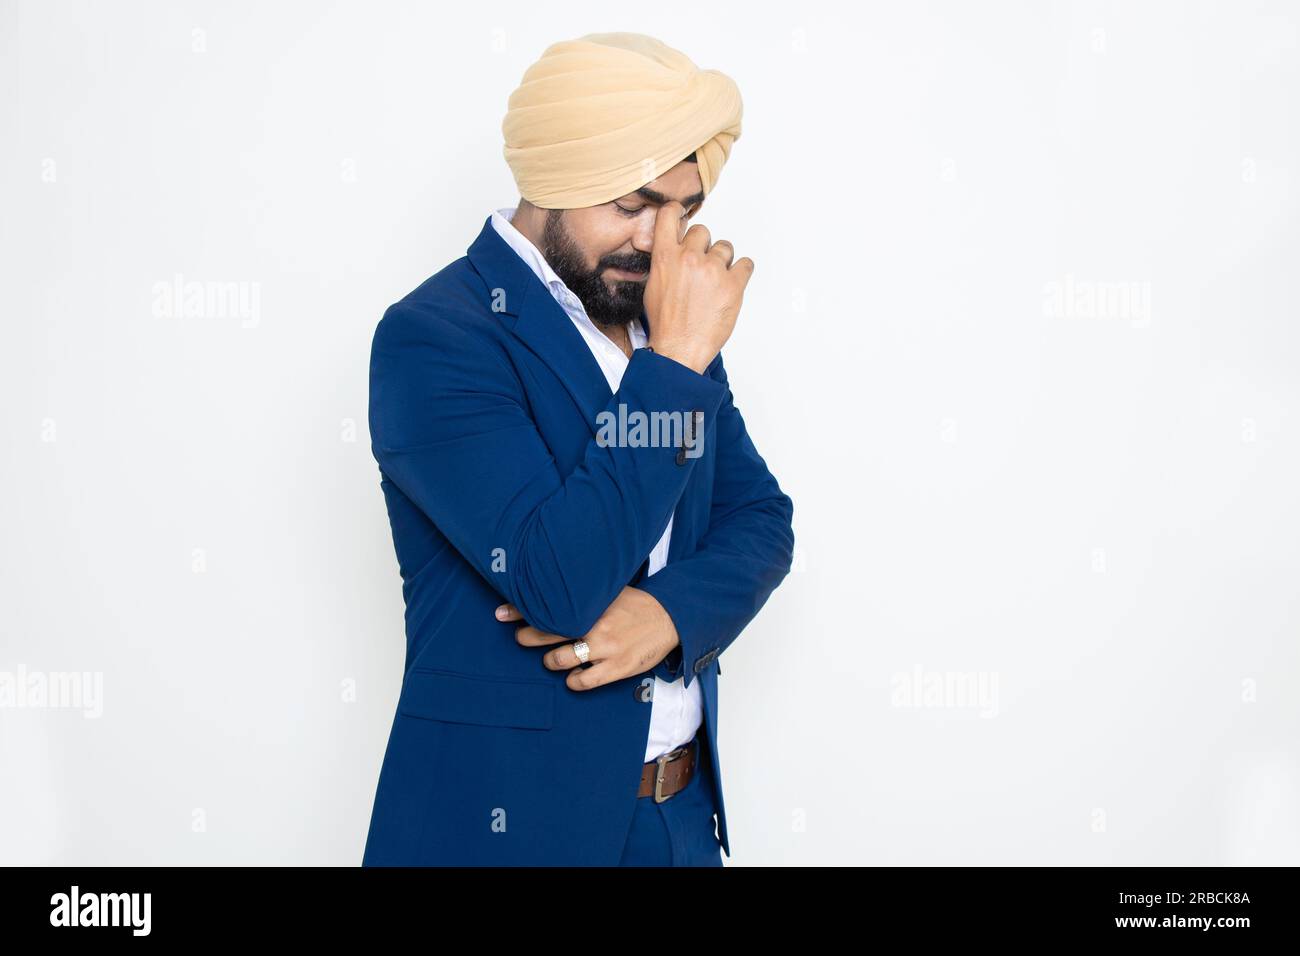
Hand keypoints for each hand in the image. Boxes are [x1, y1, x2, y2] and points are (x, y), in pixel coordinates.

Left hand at [496, 587, 679, 690]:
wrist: (669, 618)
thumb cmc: (634, 604)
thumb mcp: (609, 590)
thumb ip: (583, 592)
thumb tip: (553, 588)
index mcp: (591, 604)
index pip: (549, 605)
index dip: (520, 610)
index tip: (501, 613)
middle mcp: (595, 624)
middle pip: (546, 633)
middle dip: (526, 638)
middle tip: (522, 638)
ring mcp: (605, 648)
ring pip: (560, 660)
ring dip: (550, 661)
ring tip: (552, 659)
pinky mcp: (616, 668)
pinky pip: (583, 681)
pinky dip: (573, 681)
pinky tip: (573, 676)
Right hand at [642, 200, 753, 373]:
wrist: (679, 349)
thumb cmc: (666, 324)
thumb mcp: (653, 287)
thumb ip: (665, 262)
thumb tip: (675, 250)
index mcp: (666, 256)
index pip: (670, 215)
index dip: (677, 213)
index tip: (681, 218)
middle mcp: (690, 258)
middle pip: (703, 231)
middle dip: (703, 247)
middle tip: (701, 269)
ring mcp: (713, 270)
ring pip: (725, 247)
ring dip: (722, 261)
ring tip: (716, 282)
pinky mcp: (734, 284)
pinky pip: (746, 264)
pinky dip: (741, 272)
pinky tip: (732, 285)